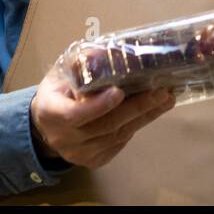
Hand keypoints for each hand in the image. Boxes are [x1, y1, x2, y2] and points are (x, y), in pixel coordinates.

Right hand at [29, 65, 176, 169]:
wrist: (47, 124)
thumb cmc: (58, 92)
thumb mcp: (62, 71)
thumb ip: (82, 62)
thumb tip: (105, 52)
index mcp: (51, 113)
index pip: (74, 114)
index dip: (98, 106)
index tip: (119, 92)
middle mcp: (63, 138)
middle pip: (104, 126)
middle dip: (136, 108)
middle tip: (161, 92)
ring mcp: (78, 153)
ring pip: (116, 136)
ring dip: (144, 117)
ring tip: (165, 99)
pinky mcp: (93, 161)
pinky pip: (119, 145)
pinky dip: (136, 126)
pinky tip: (151, 111)